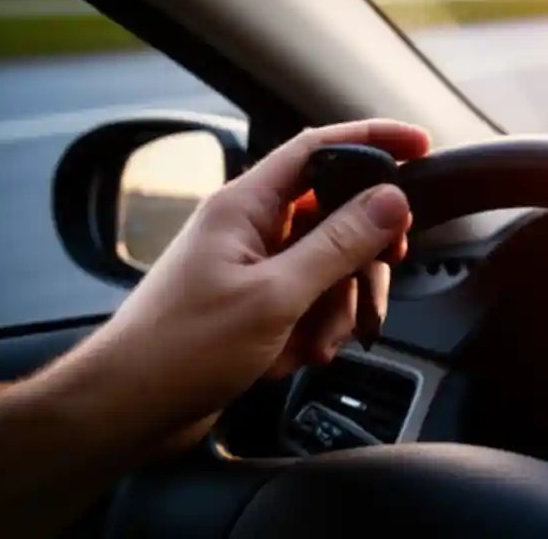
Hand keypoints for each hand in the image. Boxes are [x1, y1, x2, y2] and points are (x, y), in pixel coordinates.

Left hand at [48, 120, 429, 441]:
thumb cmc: (180, 349)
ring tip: (315, 341)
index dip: (372, 140)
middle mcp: (251, 228)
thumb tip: (392, 201)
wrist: (128, 409)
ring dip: (337, 307)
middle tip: (377, 278)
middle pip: (337, 216)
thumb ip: (339, 244)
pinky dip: (316, 329)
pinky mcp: (256, 305)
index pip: (320, 147)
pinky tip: (295, 356)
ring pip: (330, 266)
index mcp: (246, 205)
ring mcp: (254, 267)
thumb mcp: (275, 296)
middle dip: (362, 257)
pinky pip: (311, 302)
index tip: (419, 146)